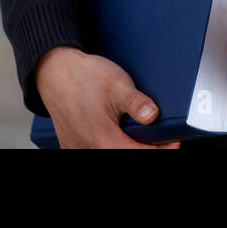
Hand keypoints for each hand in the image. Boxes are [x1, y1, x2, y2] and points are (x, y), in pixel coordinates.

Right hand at [33, 46, 181, 148]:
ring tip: (140, 133)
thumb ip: (136, 102)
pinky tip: (119, 132)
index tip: (173, 140)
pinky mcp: (74, 145)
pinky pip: (97, 150)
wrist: (54, 71)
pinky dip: (112, 144)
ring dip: (129, 147)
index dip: (162, 150)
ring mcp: (79, 149)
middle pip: (126, 156)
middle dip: (146, 149)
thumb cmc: (83, 76)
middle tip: (160, 137)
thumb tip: (153, 116)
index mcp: (103, 140)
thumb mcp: (117, 84)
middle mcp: (89, 150)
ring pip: (112, 153)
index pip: (140, 156)